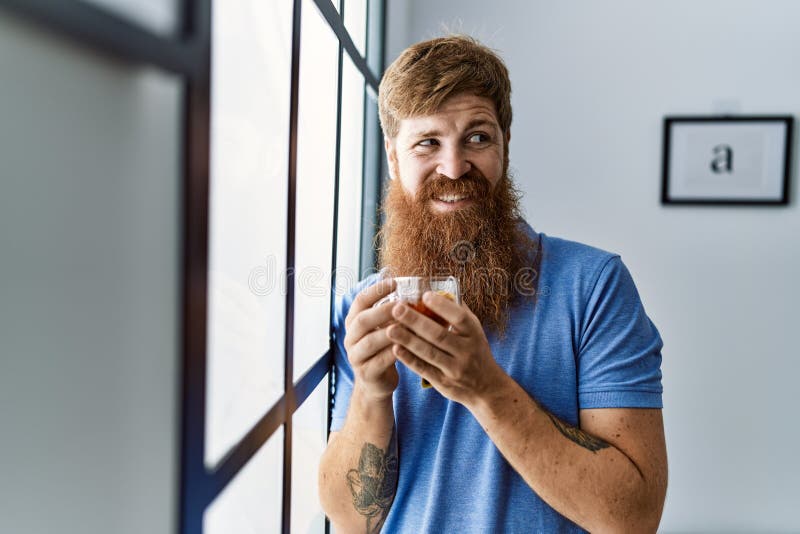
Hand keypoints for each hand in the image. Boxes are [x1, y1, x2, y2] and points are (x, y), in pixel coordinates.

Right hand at [343, 278, 398, 400]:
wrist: (376, 383)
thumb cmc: (384, 350)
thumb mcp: (384, 329)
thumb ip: (394, 314)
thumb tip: (421, 293)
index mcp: (354, 322)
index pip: (360, 301)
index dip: (375, 291)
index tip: (394, 282)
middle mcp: (351, 338)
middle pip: (362, 320)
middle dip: (382, 311)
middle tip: (402, 304)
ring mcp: (356, 356)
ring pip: (370, 341)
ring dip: (390, 332)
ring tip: (407, 325)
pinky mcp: (366, 373)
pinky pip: (379, 361)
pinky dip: (394, 353)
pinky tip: (407, 346)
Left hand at [386, 291, 505, 404]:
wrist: (486, 387)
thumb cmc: (476, 351)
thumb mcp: (475, 331)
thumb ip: (460, 312)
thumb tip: (442, 290)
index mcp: (474, 334)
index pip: (459, 318)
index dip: (442, 306)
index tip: (424, 295)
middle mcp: (466, 351)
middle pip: (439, 335)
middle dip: (416, 321)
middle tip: (397, 308)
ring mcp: (455, 368)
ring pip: (429, 353)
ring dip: (408, 340)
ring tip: (390, 328)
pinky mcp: (444, 382)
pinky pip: (424, 369)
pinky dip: (409, 359)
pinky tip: (395, 348)